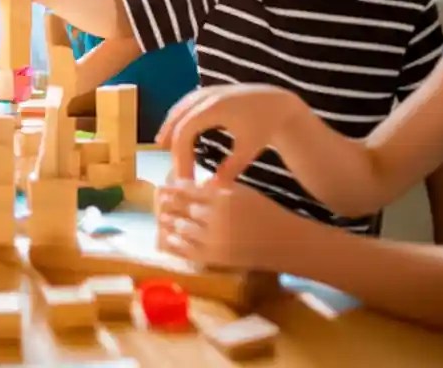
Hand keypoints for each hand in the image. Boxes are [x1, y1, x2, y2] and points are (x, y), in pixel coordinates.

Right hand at [156, 84, 303, 183]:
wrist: (278, 104)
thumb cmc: (265, 128)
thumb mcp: (249, 149)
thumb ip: (230, 169)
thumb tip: (210, 188)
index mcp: (215, 108)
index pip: (185, 132)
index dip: (180, 156)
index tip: (184, 177)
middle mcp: (206, 96)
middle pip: (178, 120)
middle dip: (173, 145)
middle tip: (174, 168)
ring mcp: (206, 91)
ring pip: (179, 108)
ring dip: (170, 127)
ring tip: (162, 146)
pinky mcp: (209, 91)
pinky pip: (185, 104)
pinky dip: (177, 117)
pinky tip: (175, 130)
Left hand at [156, 179, 295, 269]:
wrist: (283, 242)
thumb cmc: (265, 212)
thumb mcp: (243, 191)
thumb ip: (217, 187)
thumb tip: (193, 185)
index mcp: (222, 197)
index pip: (189, 191)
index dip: (173, 189)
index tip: (163, 186)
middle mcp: (215, 217)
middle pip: (182, 208)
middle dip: (169, 205)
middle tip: (159, 201)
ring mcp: (213, 239)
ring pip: (181, 228)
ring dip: (170, 223)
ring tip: (162, 219)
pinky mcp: (214, 257)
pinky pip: (187, 250)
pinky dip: (176, 243)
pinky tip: (169, 238)